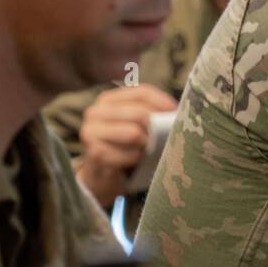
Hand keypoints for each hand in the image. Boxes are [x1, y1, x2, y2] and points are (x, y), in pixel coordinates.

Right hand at [76, 84, 176, 206]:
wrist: (101, 173)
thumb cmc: (123, 145)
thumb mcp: (133, 124)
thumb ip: (149, 113)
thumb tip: (176, 113)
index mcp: (108, 99)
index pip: (141, 92)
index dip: (162, 102)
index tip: (176, 112)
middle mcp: (96, 111)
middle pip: (139, 112)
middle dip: (157, 126)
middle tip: (166, 136)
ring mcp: (91, 132)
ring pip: (134, 133)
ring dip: (147, 143)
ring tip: (150, 148)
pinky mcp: (94, 153)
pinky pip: (128, 154)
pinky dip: (137, 158)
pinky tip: (136, 159)